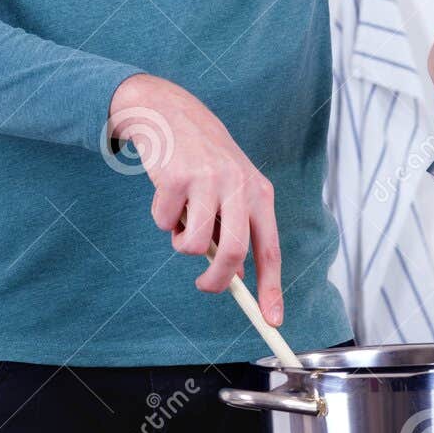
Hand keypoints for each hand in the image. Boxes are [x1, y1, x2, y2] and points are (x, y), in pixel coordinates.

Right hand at [106, 73, 283, 324]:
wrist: (169, 111)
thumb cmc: (202, 157)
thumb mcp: (231, 186)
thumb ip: (236, 225)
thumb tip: (236, 274)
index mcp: (259, 192)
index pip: (270, 249)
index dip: (272, 289)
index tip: (272, 320)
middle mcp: (239, 186)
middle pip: (233, 253)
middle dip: (216, 280)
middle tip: (204, 285)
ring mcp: (208, 181)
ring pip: (193, 245)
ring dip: (181, 241)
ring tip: (180, 218)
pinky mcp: (176, 178)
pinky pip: (164, 223)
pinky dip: (161, 218)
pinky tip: (166, 192)